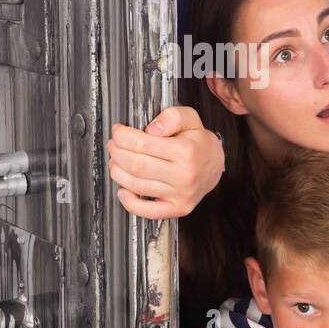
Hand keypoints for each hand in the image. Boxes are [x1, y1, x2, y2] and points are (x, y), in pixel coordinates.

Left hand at [106, 105, 224, 218]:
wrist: (215, 166)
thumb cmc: (199, 143)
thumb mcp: (190, 119)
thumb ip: (172, 117)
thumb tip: (152, 128)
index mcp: (186, 152)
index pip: (142, 143)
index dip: (122, 136)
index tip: (118, 131)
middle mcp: (184, 175)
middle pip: (135, 165)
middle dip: (117, 152)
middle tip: (114, 145)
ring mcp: (180, 195)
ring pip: (136, 185)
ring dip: (117, 172)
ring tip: (117, 161)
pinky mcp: (177, 209)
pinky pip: (146, 211)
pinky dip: (129, 202)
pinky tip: (123, 189)